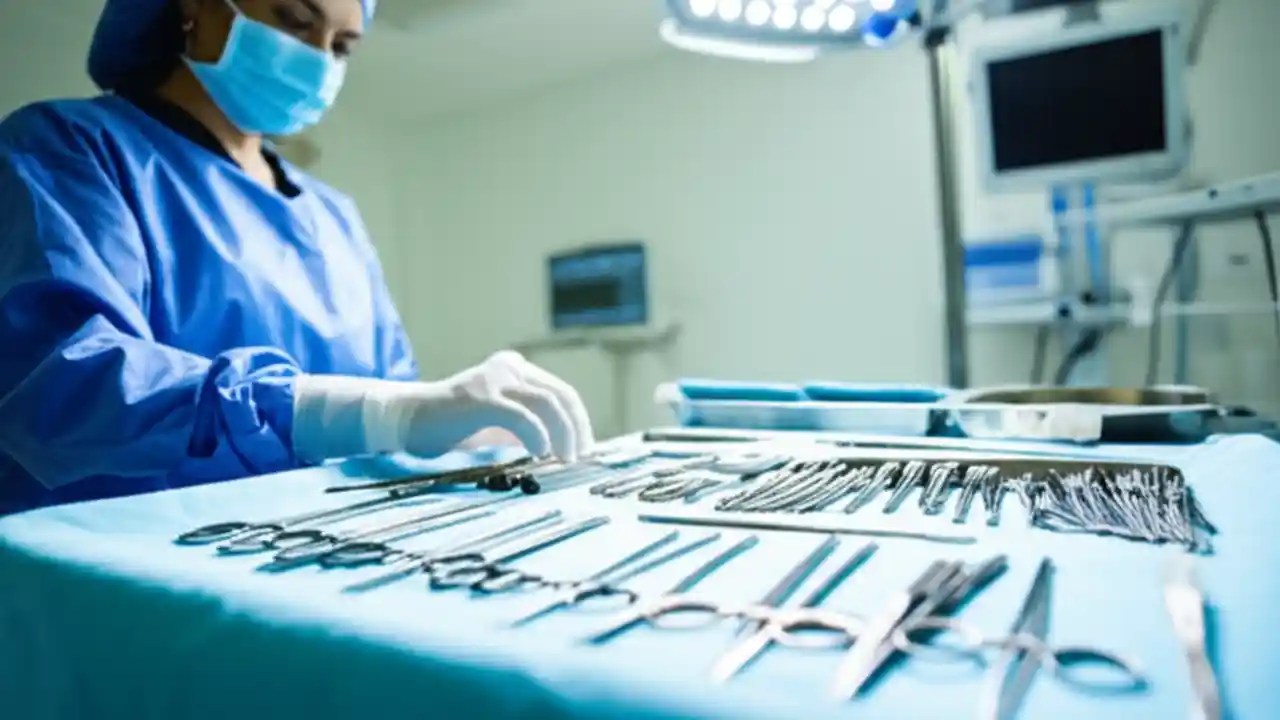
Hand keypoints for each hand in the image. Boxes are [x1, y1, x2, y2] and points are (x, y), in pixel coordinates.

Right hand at [293, 351, 594, 462]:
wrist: (404, 420)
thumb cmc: (451, 427)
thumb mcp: (497, 423)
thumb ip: (528, 427)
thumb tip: (565, 448)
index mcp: (515, 370)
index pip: (562, 393)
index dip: (579, 422)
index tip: (585, 450)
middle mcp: (508, 368)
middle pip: (561, 396)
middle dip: (577, 429)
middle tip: (579, 458)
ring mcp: (494, 379)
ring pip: (547, 404)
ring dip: (562, 435)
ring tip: (562, 459)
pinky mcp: (479, 397)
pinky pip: (521, 416)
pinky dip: (536, 436)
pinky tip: (539, 453)